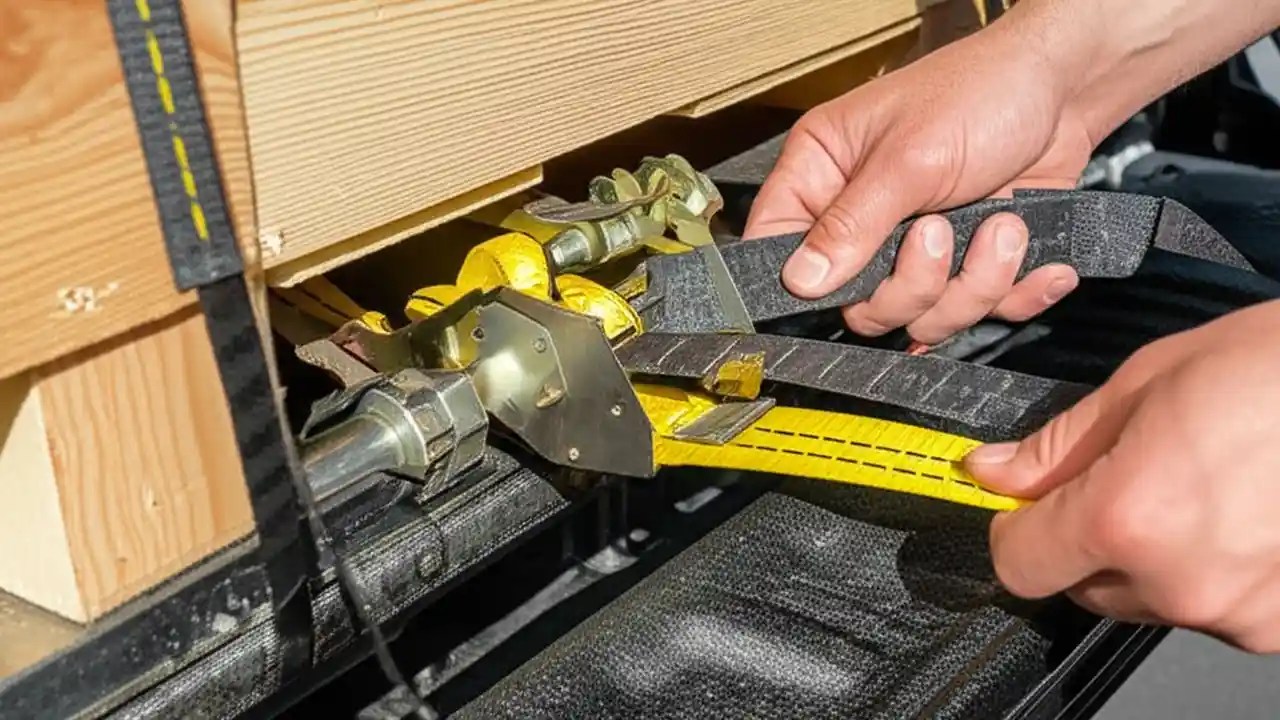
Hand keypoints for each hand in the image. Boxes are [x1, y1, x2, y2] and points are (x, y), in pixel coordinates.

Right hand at [743, 26, 1086, 344]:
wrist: (1065, 88)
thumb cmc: (980, 92)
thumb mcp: (909, 158)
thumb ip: (852, 224)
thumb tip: (801, 280)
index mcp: (823, 173)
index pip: (775, 242)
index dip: (797, 278)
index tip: (840, 282)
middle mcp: (862, 218)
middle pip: (858, 304)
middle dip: (913, 284)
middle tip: (940, 230)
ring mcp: (915, 249)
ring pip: (922, 317)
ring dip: (974, 283)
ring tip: (1003, 227)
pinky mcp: (967, 267)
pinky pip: (979, 314)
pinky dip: (1014, 290)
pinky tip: (1031, 251)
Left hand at [965, 300, 1279, 652]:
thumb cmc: (1273, 369)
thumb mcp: (1141, 386)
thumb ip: (1056, 447)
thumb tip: (996, 472)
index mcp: (1128, 518)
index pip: (1020, 563)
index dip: (1012, 527)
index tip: (1020, 503)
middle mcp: (1179, 582)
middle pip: (1079, 586)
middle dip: (1082, 537)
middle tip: (1123, 477)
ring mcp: (1235, 612)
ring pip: (1144, 598)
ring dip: (1147, 556)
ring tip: (1195, 488)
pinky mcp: (1276, 624)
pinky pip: (1207, 605)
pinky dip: (1204, 569)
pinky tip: (1233, 514)